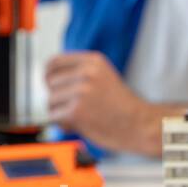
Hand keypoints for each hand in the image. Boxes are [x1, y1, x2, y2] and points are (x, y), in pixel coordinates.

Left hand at [45, 50, 165, 155]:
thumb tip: (46, 79)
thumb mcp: (102, 77)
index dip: (49, 76)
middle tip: (72, 107)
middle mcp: (87, 72)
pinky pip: (54, 116)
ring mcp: (81, 91)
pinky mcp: (77, 110)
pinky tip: (78, 125)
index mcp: (93, 61)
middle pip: (50, 83)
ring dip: (59, 112)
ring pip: (50, 101)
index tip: (52, 87)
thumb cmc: (121, 106)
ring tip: (80, 116)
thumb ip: (78, 74)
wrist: (141, 125)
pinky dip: (62, 124)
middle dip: (57, 97)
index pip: (53, 62)